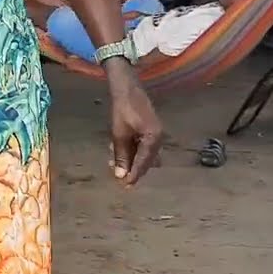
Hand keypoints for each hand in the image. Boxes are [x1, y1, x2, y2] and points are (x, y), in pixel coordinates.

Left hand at [105, 66, 163, 186]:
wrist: (126, 88)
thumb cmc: (123, 109)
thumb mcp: (119, 134)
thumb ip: (121, 155)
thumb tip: (120, 175)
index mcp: (154, 139)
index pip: (144, 163)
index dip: (134, 174)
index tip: (125, 185)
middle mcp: (158, 138)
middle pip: (146, 160)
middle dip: (131, 168)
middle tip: (117, 176)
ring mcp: (155, 134)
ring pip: (143, 154)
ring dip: (129, 159)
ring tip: (114, 162)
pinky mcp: (149, 130)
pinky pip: (141, 146)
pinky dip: (131, 150)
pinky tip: (118, 151)